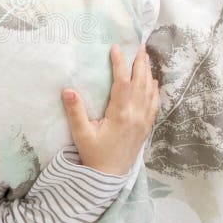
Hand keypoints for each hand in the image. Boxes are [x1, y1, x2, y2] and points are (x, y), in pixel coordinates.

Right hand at [61, 43, 158, 175]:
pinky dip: (155, 90)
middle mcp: (136, 115)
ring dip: (148, 73)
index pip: (123, 82)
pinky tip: (154, 82)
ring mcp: (143, 121)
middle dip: (140, 63)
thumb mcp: (82, 134)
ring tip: (146, 57)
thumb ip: (75, 112)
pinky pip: (154, 104)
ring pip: (149, 91)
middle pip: (141, 83)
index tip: (116, 48)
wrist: (109, 177)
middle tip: (140, 45)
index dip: (120, 63)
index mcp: (121, 114)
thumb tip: (67, 90)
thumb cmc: (94, 155)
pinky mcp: (146, 127)